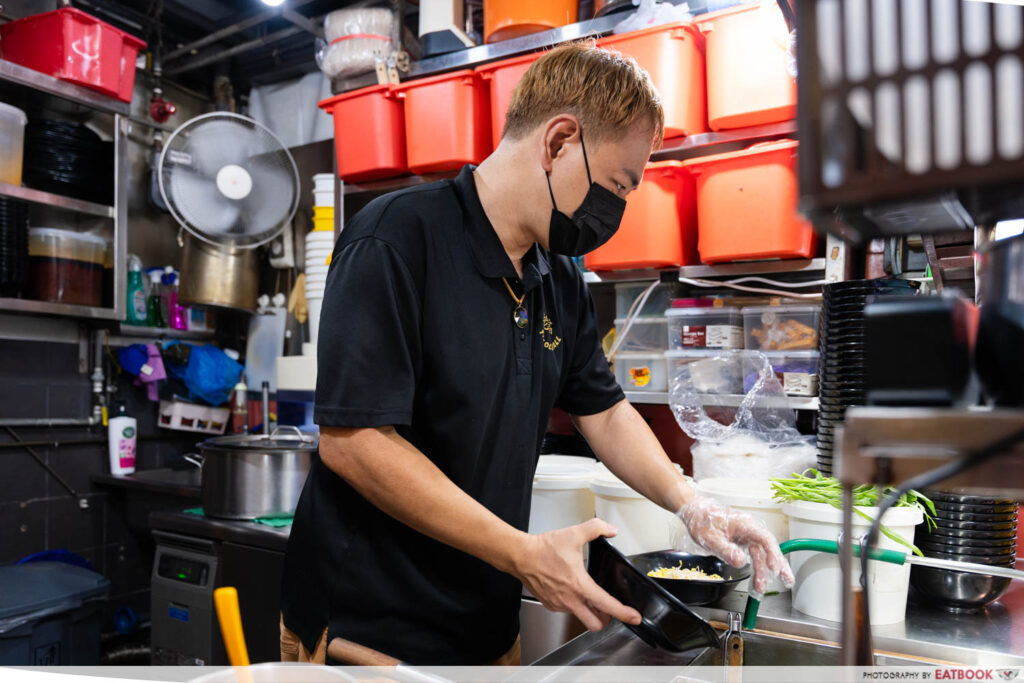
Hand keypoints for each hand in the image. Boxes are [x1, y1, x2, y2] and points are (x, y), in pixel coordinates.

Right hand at [512, 518, 642, 631]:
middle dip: (607, 619)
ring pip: (581, 617)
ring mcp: (559, 605)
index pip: (608, 605)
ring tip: (590, 597)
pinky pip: (567, 610)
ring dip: (589, 611)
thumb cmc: (543, 549)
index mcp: (580, 585)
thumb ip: (596, 528)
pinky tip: (572, 591)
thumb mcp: (573, 534)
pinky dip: (574, 605)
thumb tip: (610, 530)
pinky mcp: (550, 604)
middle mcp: (570, 600)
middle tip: (610, 608)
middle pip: (596, 624)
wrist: (520, 556)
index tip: (634, 617)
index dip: (624, 613)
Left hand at [676, 496, 794, 593]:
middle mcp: (749, 529)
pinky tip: (759, 580)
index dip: (772, 553)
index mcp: (744, 524)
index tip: (774, 567)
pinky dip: (758, 568)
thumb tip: (741, 562)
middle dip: (778, 565)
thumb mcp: (710, 538)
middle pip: (769, 547)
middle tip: (787, 580)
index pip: (764, 538)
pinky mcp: (744, 541)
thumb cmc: (702, 520)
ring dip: (765, 571)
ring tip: (766, 588)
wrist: (695, 513)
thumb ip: (726, 550)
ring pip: (762, 554)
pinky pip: (755, 555)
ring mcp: (748, 535)